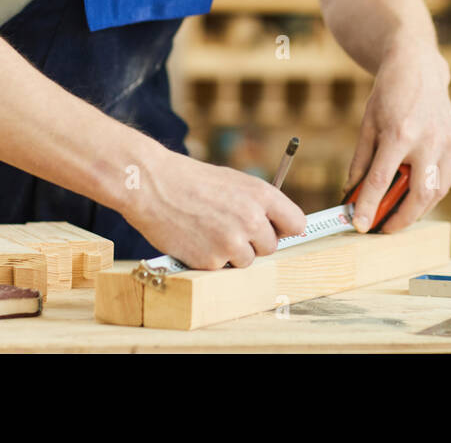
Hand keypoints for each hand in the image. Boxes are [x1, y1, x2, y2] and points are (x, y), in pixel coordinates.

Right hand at [124, 147, 304, 268]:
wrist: (153, 186)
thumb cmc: (193, 182)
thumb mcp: (235, 182)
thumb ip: (259, 204)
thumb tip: (280, 227)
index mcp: (262, 195)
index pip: (297, 223)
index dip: (285, 230)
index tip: (276, 232)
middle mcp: (252, 219)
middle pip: (271, 247)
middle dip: (254, 243)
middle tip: (230, 229)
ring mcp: (233, 242)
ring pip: (247, 261)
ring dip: (232, 253)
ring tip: (209, 231)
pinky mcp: (212, 261)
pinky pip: (222, 268)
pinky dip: (210, 259)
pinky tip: (195, 239)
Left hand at [346, 43, 450, 234]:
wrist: (419, 68)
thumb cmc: (389, 96)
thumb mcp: (367, 126)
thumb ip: (360, 163)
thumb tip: (352, 195)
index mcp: (399, 133)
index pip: (382, 181)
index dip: (370, 207)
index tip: (361, 226)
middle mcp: (428, 140)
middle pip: (419, 195)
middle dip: (402, 219)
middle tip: (386, 228)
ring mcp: (448, 142)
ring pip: (437, 192)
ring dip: (419, 210)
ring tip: (401, 215)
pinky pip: (447, 178)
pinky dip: (432, 192)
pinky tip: (418, 195)